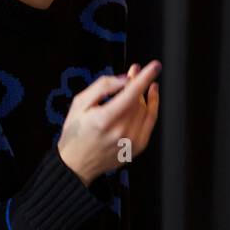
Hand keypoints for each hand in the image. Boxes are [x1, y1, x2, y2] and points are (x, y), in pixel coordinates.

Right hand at [57, 60, 161, 185]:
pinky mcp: (137, 147)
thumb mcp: (79, 104)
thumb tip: (124, 79)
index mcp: (103, 120)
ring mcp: (131, 141)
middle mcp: (120, 132)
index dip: (144, 78)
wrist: (76, 163)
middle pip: (138, 100)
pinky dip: (152, 107)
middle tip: (133, 72)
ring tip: (133, 86)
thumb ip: (101, 87)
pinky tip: (150, 97)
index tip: (154, 66)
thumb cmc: (75, 132)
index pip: (131, 94)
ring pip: (144, 109)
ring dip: (142, 94)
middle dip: (138, 83)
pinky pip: (150, 122)